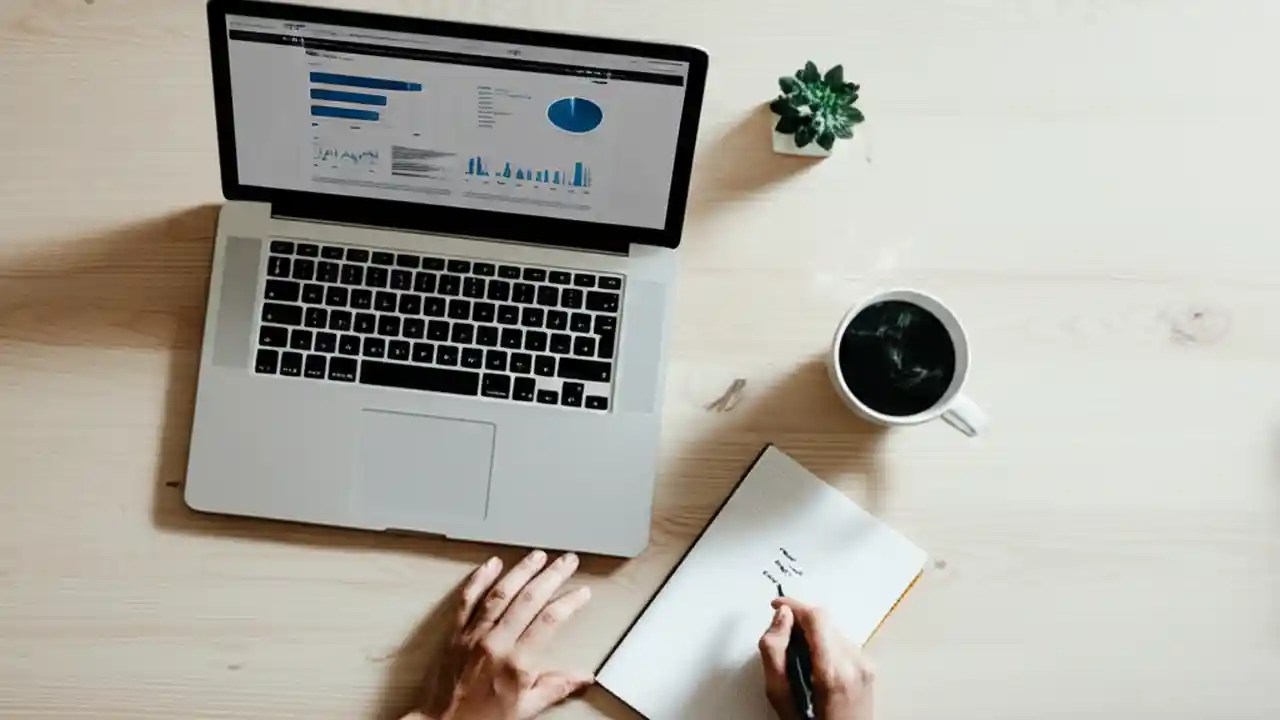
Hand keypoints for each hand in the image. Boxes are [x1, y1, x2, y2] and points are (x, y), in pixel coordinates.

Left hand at [409, 551, 594, 719]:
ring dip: (521, 571)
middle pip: (529, 599)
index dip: (569, 602)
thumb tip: (583, 678)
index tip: (582, 593)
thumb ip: (555, 688)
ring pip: (501, 593)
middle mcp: (496, 642)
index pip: (550, 621)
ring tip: (537, 556)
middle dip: (551, 576)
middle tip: (567, 561)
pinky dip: (479, 579)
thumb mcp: (525, 709)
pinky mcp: (456, 633)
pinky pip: (467, 600)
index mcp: (517, 662)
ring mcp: (474, 634)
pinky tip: (491, 564)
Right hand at [757, 597, 874, 719]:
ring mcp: (866, 666)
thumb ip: (774, 652)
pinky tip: (816, 667)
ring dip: (814, 635)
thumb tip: (781, 618)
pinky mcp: (869, 668)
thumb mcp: (780, 696)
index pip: (816, 617)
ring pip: (834, 630)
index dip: (794, 605)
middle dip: (801, 622)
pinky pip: (843, 643)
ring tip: (800, 661)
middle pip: (825, 621)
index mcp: (833, 671)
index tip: (778, 605)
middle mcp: (855, 664)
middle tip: (784, 640)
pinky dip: (826, 647)